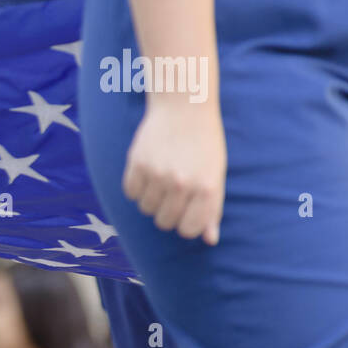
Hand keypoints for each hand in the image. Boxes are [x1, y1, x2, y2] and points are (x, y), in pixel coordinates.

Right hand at [123, 95, 225, 244]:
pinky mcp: (137, 163)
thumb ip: (212, 210)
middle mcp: (182, 184)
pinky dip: (137, 188)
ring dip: (152, 199)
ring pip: (146, 209)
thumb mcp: (216, 176)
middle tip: (173, 195)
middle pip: (164, 222)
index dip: (186, 224)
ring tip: (161, 180)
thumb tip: (210, 240)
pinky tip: (148, 172)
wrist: (184, 108)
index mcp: (207, 188)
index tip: (187, 212)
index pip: (188, 230)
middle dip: (168, 213)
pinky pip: (131, 193)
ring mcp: (158, 174)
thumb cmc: (204, 144)